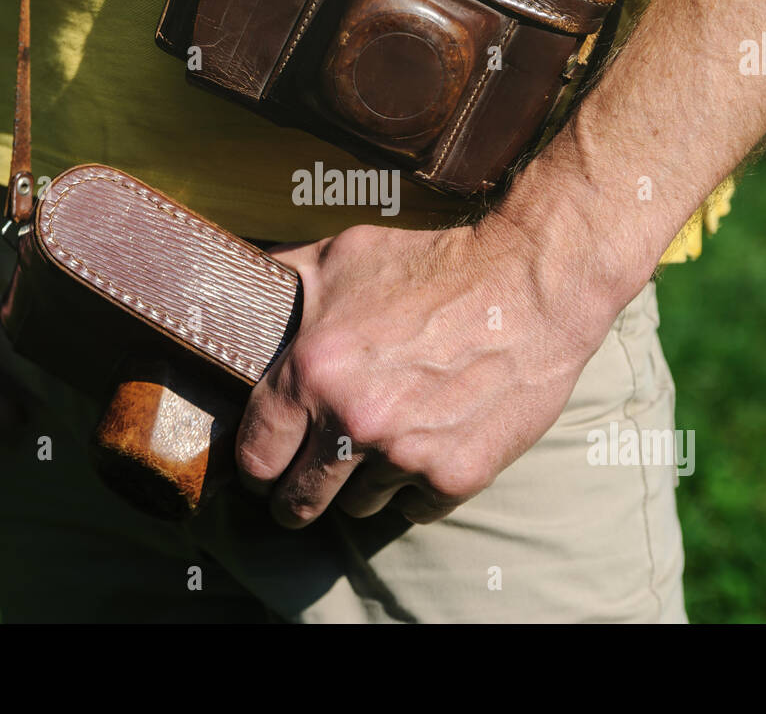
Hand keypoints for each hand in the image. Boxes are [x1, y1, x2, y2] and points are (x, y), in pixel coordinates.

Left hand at [235, 217, 625, 526]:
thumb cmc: (431, 265)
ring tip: (385, 444)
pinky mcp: (456, 475)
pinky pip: (414, 510)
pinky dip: (417, 489)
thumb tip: (236, 288)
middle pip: (299, 502)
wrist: (529, 284)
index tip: (266, 470)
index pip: (256, 458)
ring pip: (359, 506)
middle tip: (309, 486)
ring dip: (364, 484)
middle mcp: (352, 421)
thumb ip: (284, 281)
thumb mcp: (343, 256)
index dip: (258, 468)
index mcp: (312, 372)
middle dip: (297, 497)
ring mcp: (406, 455)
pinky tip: (428, 448)